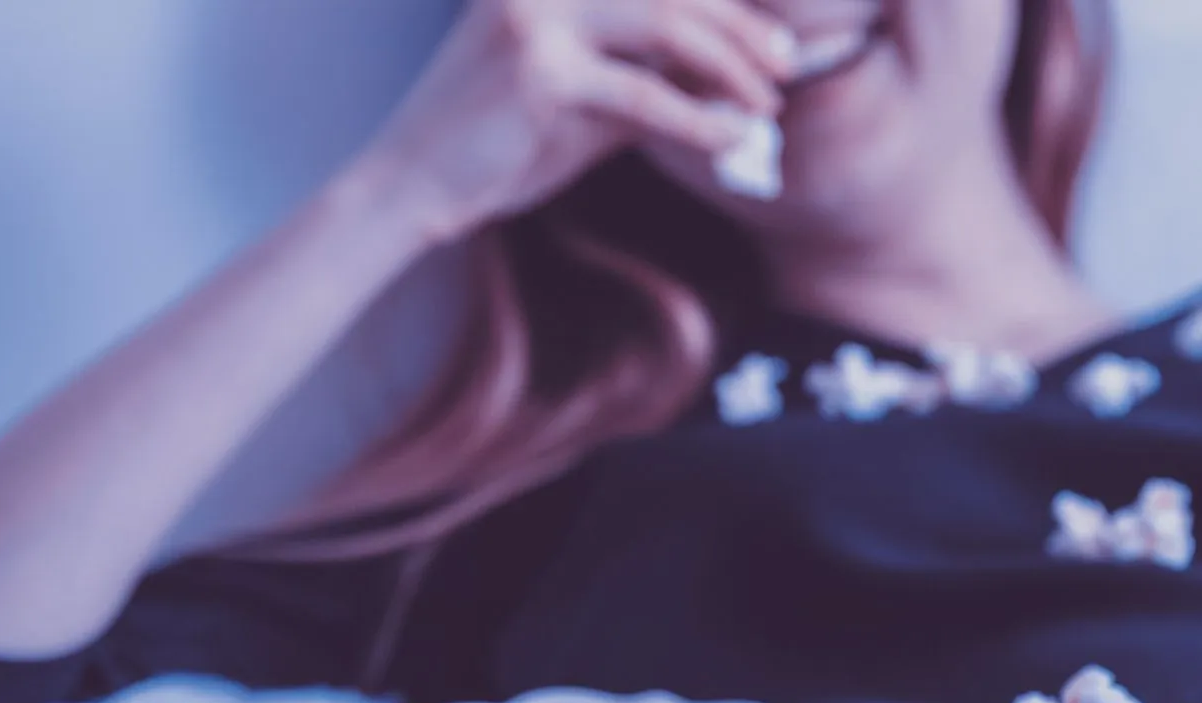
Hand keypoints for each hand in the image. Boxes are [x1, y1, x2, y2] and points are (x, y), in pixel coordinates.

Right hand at [350, 0, 796, 246]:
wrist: (415, 185)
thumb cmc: (500, 145)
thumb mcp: (585, 104)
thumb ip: (645, 81)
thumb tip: (725, 84)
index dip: (723, 4)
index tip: (773, 38)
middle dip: (740, 26)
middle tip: (787, 64)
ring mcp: (537, 17)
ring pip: (664, 25)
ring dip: (729, 66)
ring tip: (767, 102)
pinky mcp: (538, 70)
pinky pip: (643, 93)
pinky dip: (698, 118)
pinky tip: (732, 138)